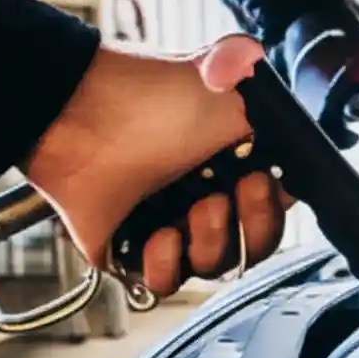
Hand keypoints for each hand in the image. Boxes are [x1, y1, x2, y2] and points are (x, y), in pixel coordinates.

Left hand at [24, 35, 295, 296]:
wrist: (77, 118)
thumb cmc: (146, 96)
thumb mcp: (226, 75)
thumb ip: (267, 90)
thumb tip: (281, 102)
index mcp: (233, 161)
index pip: (277, 206)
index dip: (274, 206)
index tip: (261, 182)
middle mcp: (206, 195)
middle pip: (255, 245)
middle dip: (249, 226)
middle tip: (222, 195)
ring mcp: (169, 224)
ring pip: (215, 267)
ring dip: (209, 242)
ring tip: (185, 212)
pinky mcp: (131, 251)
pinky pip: (166, 282)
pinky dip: (165, 264)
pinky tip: (155, 237)